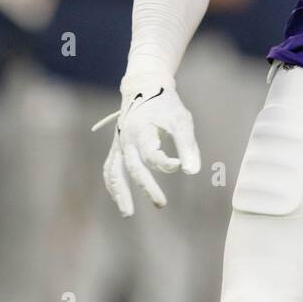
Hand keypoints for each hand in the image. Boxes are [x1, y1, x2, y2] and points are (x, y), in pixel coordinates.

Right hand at [95, 79, 199, 216]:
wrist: (144, 88)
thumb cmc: (165, 105)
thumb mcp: (181, 120)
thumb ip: (187, 146)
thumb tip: (192, 172)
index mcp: (141, 130)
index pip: (151, 153)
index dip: (166, 162)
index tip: (180, 164)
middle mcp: (126, 139)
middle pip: (133, 167)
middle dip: (146, 187)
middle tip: (161, 204)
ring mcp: (118, 144)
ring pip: (114, 171)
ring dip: (120, 192)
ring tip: (128, 213)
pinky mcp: (116, 147)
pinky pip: (110, 168)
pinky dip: (113, 184)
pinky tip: (119, 199)